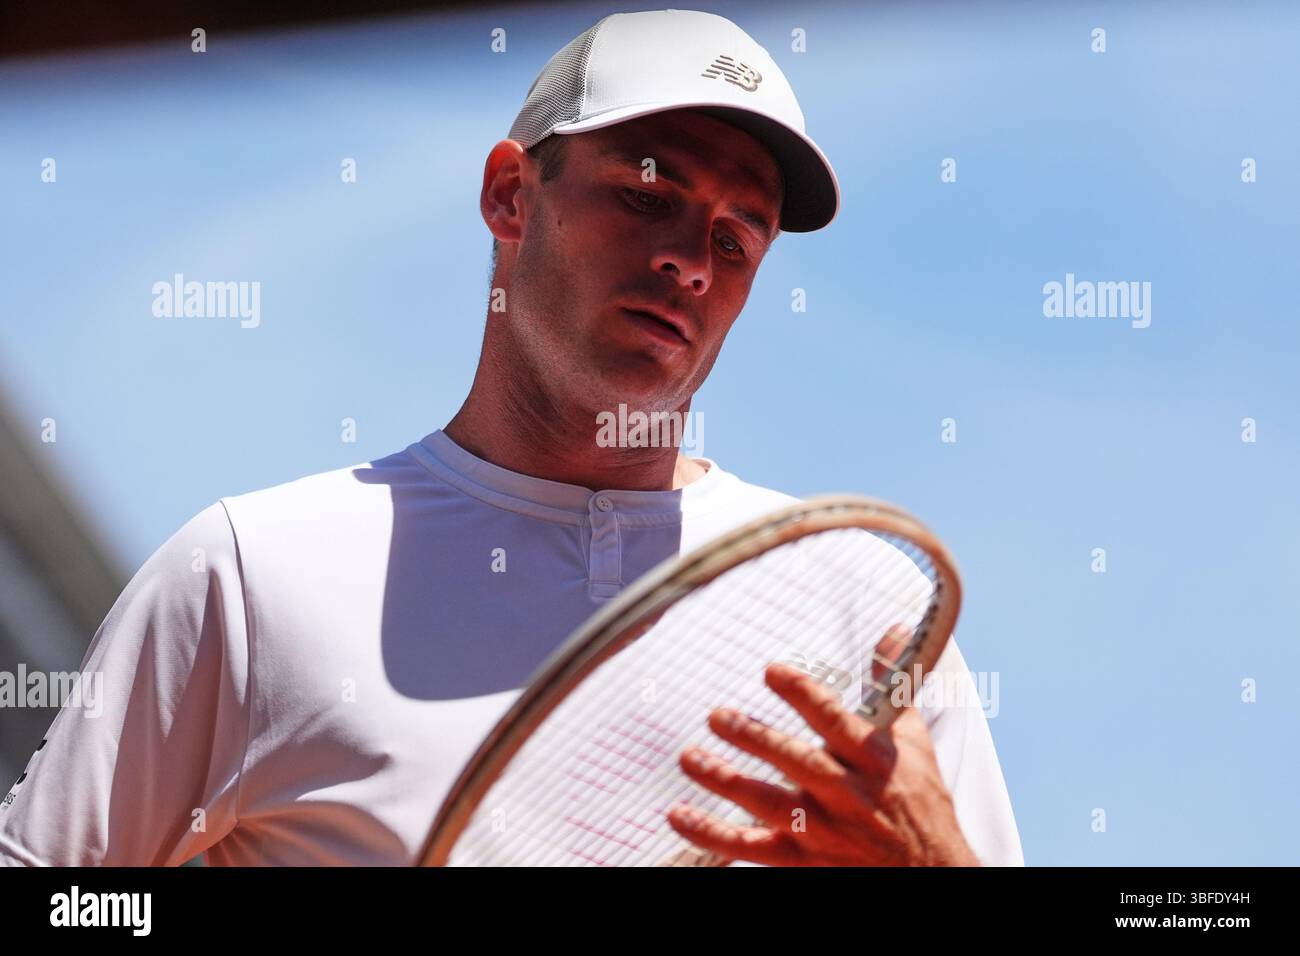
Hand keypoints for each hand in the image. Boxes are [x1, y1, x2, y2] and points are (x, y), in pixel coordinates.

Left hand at [665, 655, 979, 866]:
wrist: (932, 873)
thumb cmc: (918, 802)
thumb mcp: (913, 740)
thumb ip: (894, 685)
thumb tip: (894, 630)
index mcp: (874, 759)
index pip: (835, 721)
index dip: (804, 695)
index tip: (772, 671)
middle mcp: (848, 795)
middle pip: (796, 762)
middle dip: (755, 738)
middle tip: (716, 716)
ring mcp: (823, 832)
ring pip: (767, 805)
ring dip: (725, 781)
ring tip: (690, 758)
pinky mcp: (803, 861)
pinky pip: (750, 848)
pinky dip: (712, 833)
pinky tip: (679, 815)